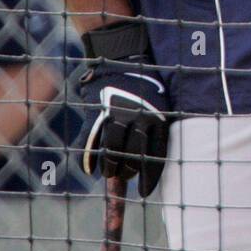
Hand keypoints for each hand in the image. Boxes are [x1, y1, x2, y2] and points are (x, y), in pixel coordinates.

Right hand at [79, 21, 169, 197]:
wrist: (122, 58)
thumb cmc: (146, 84)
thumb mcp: (159, 105)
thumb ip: (154, 131)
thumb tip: (150, 162)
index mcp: (158, 118)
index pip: (155, 156)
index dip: (149, 178)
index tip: (144, 192)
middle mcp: (138, 119)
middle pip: (133, 158)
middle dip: (129, 173)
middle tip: (125, 176)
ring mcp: (116, 117)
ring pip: (112, 155)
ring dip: (111, 169)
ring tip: (112, 171)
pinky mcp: (97, 114)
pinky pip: (92, 145)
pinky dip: (91, 160)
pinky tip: (94, 167)